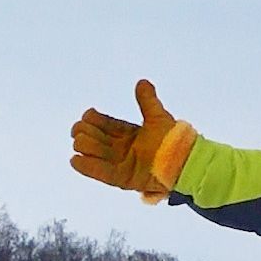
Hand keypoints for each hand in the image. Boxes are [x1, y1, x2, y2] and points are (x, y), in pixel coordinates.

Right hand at [69, 79, 196, 200]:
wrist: (185, 161)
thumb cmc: (175, 141)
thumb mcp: (158, 117)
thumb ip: (147, 101)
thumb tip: (142, 82)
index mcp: (128, 134)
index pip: (103, 124)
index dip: (92, 119)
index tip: (88, 116)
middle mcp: (122, 149)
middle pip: (94, 138)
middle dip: (84, 132)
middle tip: (84, 130)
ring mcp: (121, 164)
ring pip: (94, 153)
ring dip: (84, 145)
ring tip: (80, 141)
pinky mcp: (123, 178)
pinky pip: (102, 174)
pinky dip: (87, 167)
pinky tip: (74, 160)